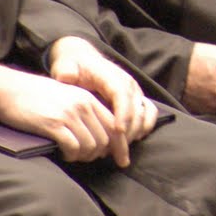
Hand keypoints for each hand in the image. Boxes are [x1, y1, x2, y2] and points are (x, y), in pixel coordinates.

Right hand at [0, 60, 125, 164]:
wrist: (10, 90)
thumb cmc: (37, 96)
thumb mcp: (68, 97)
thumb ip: (85, 111)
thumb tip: (101, 137)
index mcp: (89, 98)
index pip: (116, 124)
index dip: (120, 145)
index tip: (120, 159)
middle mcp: (83, 105)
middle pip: (106, 138)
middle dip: (99, 153)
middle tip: (87, 157)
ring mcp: (69, 114)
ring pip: (91, 145)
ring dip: (84, 156)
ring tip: (74, 156)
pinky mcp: (53, 124)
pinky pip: (73, 147)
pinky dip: (71, 156)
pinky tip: (65, 155)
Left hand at [50, 36, 157, 166]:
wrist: (84, 60)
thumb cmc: (74, 67)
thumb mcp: (66, 66)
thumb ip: (66, 72)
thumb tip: (67, 77)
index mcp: (111, 76)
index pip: (122, 94)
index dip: (122, 114)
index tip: (117, 132)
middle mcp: (127, 83)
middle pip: (135, 109)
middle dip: (127, 134)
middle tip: (117, 155)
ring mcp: (134, 91)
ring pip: (144, 114)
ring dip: (135, 134)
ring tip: (120, 153)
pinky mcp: (136, 99)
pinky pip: (149, 113)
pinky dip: (145, 127)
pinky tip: (133, 141)